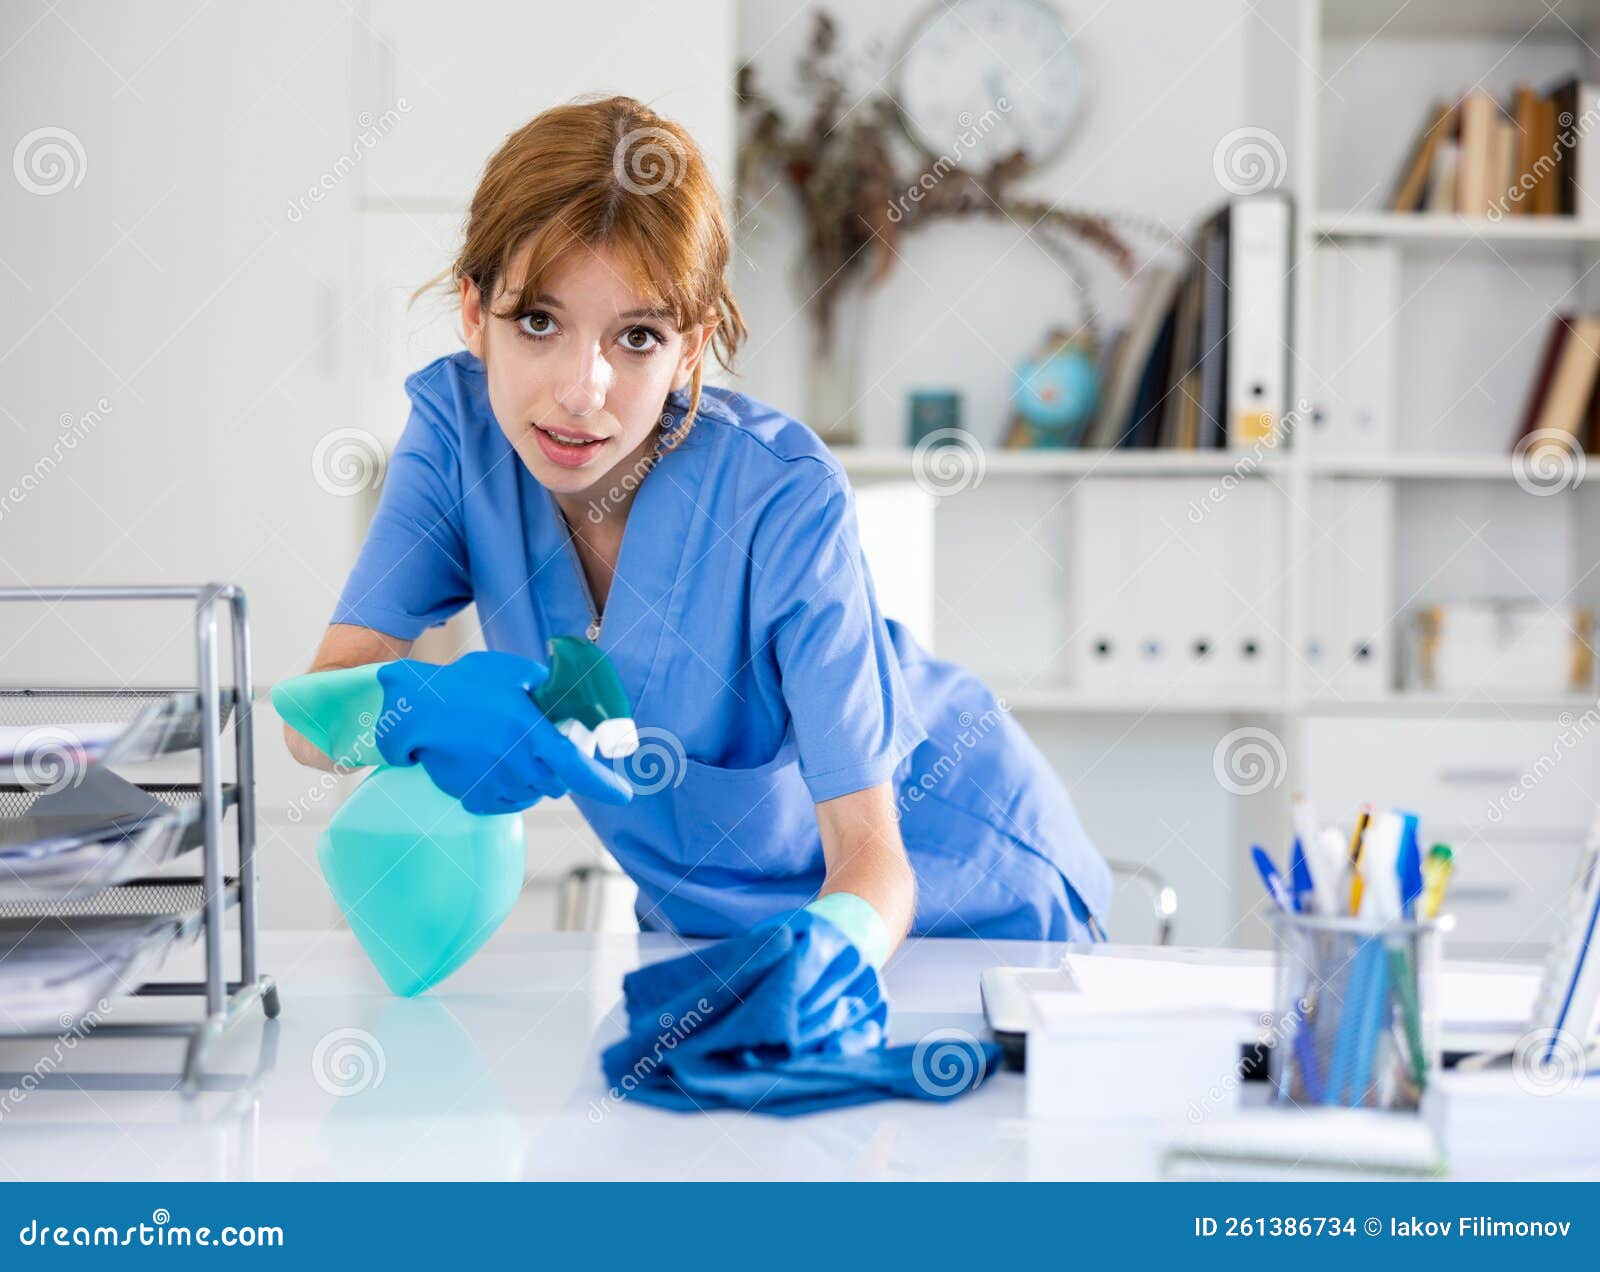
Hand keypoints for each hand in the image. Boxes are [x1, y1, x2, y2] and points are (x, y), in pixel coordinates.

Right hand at [375, 651, 632, 814]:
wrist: (415, 710)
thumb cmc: (463, 685)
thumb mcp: (510, 671)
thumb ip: (542, 681)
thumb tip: (563, 688)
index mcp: (529, 732)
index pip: (577, 768)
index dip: (604, 785)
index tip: (624, 795)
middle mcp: (516, 763)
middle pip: (557, 784)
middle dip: (561, 772)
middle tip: (545, 748)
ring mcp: (495, 784)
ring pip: (533, 794)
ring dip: (534, 780)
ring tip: (512, 751)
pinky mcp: (474, 797)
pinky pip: (507, 804)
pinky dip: (510, 792)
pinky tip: (496, 768)